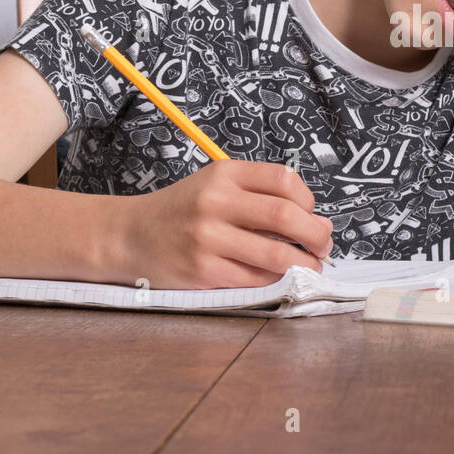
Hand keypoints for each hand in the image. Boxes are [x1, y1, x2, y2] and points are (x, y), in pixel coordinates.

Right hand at [118, 160, 335, 288]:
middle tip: (324, 245)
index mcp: (224, 174)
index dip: (309, 200)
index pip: (283, 180)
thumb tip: (318, 222)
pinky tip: (281, 277)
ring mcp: (208, 238)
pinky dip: (277, 279)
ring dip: (304, 264)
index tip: (312, 215)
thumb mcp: (216, 186)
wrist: (130, 236)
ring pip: (275, 254)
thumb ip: (261, 196)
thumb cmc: (182, 211)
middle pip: (285, 216)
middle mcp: (215, 202)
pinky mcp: (203, 271)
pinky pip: (255, 278)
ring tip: (311, 266)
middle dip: (316, 235)